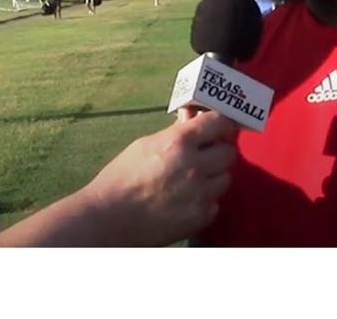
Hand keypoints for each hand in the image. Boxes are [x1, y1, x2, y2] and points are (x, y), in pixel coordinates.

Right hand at [81, 111, 238, 246]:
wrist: (108, 219)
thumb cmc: (121, 178)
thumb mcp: (145, 145)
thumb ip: (174, 132)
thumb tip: (192, 118)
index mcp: (178, 142)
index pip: (219, 122)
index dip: (222, 124)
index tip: (221, 127)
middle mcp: (194, 166)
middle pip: (229, 152)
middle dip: (219, 151)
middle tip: (206, 154)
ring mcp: (199, 194)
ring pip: (225, 179)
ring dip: (214, 176)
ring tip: (193, 180)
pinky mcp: (200, 217)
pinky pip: (215, 203)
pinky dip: (205, 200)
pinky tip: (186, 200)